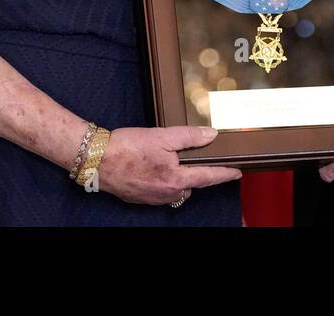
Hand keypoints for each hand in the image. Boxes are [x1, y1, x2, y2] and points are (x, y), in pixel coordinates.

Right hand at [94, 126, 241, 205]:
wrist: (96, 159)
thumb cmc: (128, 147)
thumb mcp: (163, 136)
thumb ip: (190, 137)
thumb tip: (211, 135)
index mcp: (176, 179)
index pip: (208, 177)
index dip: (224, 174)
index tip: (237, 172)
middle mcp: (167, 193)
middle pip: (192, 185)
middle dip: (196, 174)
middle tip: (197, 159)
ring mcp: (152, 198)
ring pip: (175, 190)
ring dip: (178, 179)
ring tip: (171, 161)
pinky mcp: (140, 198)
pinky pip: (159, 192)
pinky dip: (162, 182)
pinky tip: (153, 168)